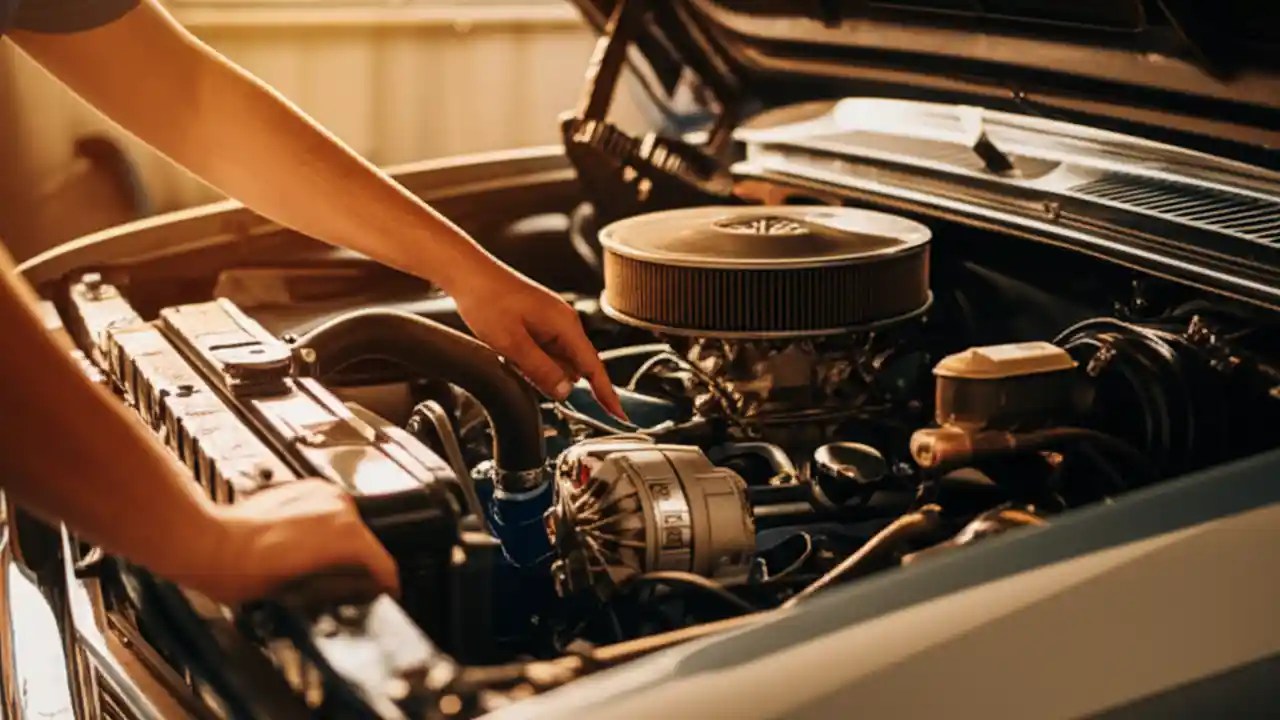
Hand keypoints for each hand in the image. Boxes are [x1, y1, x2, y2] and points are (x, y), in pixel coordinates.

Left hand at [178, 480, 399, 606]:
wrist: (208, 545)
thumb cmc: (242, 570)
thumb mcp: (300, 593)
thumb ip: (337, 586)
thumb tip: (354, 588)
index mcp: (346, 532)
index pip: (383, 562)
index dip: (386, 585)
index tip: (386, 593)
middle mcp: (339, 506)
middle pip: (367, 541)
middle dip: (362, 563)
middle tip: (352, 586)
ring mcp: (321, 493)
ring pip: (350, 525)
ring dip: (344, 545)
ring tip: (327, 568)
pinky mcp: (303, 488)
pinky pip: (329, 512)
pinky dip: (327, 529)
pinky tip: (310, 549)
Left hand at [453, 265, 625, 419]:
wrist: (469, 274)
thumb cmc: (488, 299)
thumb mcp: (512, 343)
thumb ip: (541, 370)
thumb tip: (565, 391)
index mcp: (564, 325)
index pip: (593, 367)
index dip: (606, 393)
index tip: (618, 413)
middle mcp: (564, 323)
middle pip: (572, 367)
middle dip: (552, 379)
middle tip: (519, 368)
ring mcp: (552, 322)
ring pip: (555, 361)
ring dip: (537, 369)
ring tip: (507, 353)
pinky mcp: (539, 323)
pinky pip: (543, 352)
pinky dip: (529, 359)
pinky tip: (508, 350)